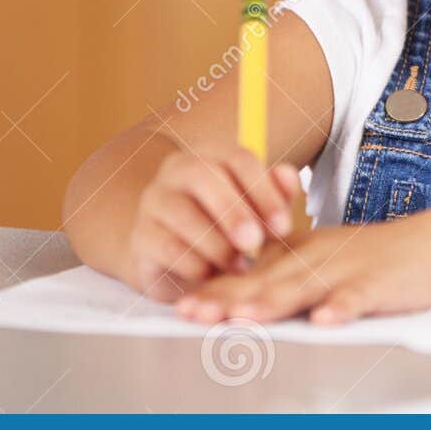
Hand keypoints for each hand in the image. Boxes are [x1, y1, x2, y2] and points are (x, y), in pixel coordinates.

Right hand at [129, 146, 301, 300]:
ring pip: (182, 213)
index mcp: (213, 155)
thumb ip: (277, 193)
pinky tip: (211, 275)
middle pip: (204, 176)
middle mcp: (178, 170)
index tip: (283, 226)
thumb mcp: (258, 210)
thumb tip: (289, 177)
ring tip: (238, 264)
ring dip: (216, 243)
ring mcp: (154, 201)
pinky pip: (166, 245)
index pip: (238, 159)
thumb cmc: (228, 228)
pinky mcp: (141, 236)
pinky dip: (194, 263)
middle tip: (256, 243)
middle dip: (234, 212)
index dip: (264, 191)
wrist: (178, 259)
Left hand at [172, 220, 430, 324]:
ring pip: (304, 288)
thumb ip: (279, 274)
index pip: (250, 275)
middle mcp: (315, 263)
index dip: (215, 290)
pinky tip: (326, 320)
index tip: (180, 306)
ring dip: (272, 302)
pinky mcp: (378, 284)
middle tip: (192, 312)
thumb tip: (230, 298)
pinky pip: (358, 297)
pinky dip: (342, 307)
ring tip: (243, 317)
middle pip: (266, 283)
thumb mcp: (318, 258)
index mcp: (298, 258)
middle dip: (228, 298)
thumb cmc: (370, 257)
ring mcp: (346, 272)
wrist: (430, 243)